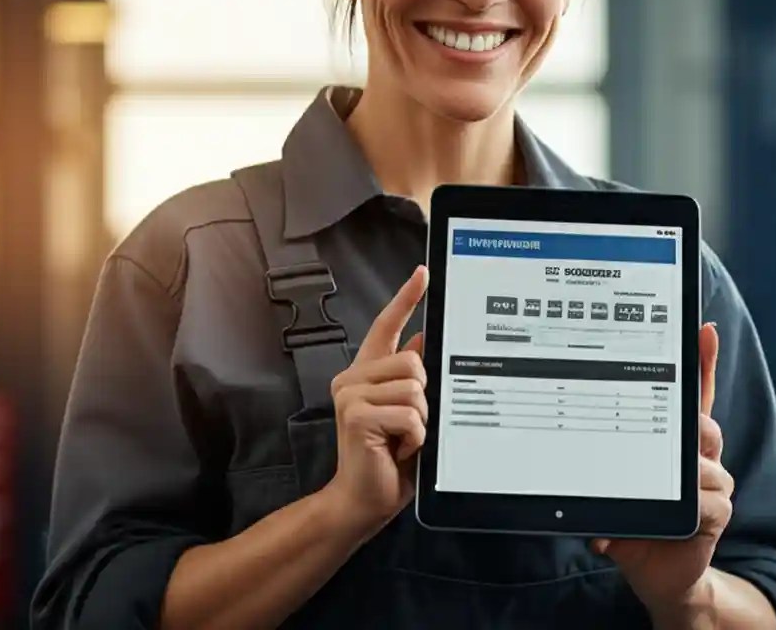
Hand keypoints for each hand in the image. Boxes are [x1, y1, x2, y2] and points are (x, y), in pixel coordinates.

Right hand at [322, 266, 428, 536]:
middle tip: (408, 427)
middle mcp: (352, 379)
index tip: (422, 274)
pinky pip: (410, 415)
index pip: (386, 327)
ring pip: (415, 389)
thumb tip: (424, 340)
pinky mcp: (356, 415)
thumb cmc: (388, 461)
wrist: (362, 500)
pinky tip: (399, 451)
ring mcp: (350, 395)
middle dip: (424, 399)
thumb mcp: (407, 414)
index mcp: (365, 375)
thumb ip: (410, 378)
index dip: (405, 299)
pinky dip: (415, 438)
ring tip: (402, 440)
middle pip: (413, 363)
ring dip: (421, 422)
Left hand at [592, 323, 733, 618]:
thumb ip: (598, 482)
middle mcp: (700, 459)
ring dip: (683, 468)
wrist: (661, 577)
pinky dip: (690, 505)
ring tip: (664, 474)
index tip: (704, 330)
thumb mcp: (611, 496)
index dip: (702, 363)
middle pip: (704, 424)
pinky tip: (674, 512)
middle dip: (691, 421)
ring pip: (706, 461)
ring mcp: (712, 485)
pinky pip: (710, 501)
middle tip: (673, 421)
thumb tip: (577, 479)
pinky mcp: (717, 514)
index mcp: (677, 445)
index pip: (694, 397)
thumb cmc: (635, 527)